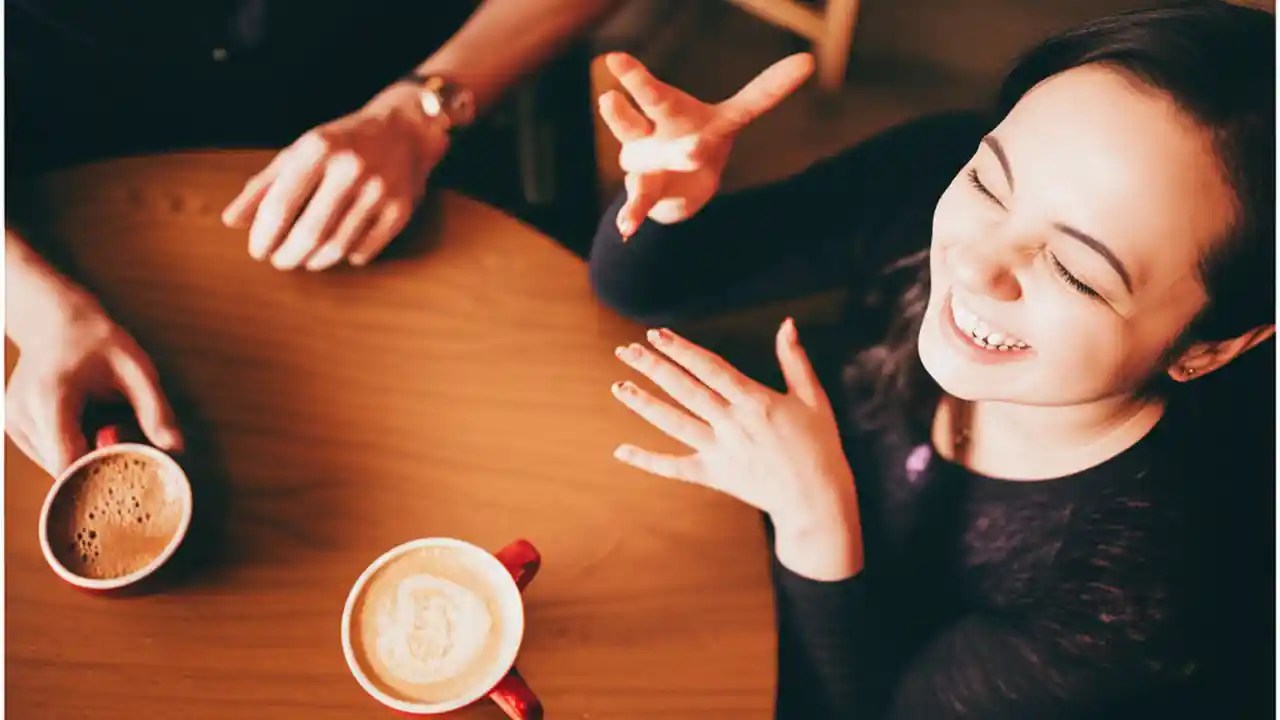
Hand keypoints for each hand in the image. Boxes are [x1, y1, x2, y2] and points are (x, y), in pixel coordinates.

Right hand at [5, 303, 181, 475]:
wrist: (56, 322)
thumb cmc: (97, 342)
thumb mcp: (136, 369)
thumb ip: (155, 410)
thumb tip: (175, 449)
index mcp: (50, 398)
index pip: (67, 462)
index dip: (99, 472)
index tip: (126, 462)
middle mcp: (23, 414)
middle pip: (63, 469)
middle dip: (97, 464)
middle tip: (117, 431)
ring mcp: (14, 423)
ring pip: (55, 467)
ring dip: (84, 458)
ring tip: (100, 424)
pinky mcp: (14, 428)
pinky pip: (48, 456)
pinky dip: (70, 450)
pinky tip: (83, 425)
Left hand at [221, 83, 448, 270]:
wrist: (405, 129)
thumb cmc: (342, 143)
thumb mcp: (300, 152)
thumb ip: (264, 185)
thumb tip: (231, 220)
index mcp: (318, 148)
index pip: (281, 204)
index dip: (264, 235)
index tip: (257, 251)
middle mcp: (351, 167)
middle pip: (310, 232)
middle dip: (288, 255)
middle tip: (280, 261)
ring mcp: (379, 190)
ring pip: (338, 246)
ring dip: (315, 260)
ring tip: (306, 259)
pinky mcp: (401, 209)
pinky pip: (366, 249)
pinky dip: (348, 256)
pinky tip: (341, 250)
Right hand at [597, 52, 813, 236]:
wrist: (673, 185)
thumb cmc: (699, 139)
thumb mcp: (732, 117)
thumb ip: (764, 91)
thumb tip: (808, 59)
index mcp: (671, 109)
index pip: (656, 89)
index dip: (634, 75)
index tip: (612, 57)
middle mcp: (653, 129)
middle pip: (645, 105)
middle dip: (633, 86)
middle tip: (613, 73)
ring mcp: (645, 160)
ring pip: (635, 151)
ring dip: (631, 154)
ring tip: (626, 157)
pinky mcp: (647, 192)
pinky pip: (639, 203)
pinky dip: (632, 216)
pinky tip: (627, 230)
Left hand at [609, 319, 862, 577]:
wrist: (815, 498)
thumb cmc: (818, 444)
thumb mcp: (812, 397)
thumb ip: (794, 359)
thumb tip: (787, 323)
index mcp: (754, 400)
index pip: (709, 367)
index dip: (681, 349)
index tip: (657, 334)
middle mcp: (731, 423)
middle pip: (684, 390)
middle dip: (653, 367)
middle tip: (626, 350)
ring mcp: (719, 450)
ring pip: (674, 422)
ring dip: (644, 404)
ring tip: (618, 387)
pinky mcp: (713, 474)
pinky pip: (674, 467)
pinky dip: (647, 460)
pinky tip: (621, 451)